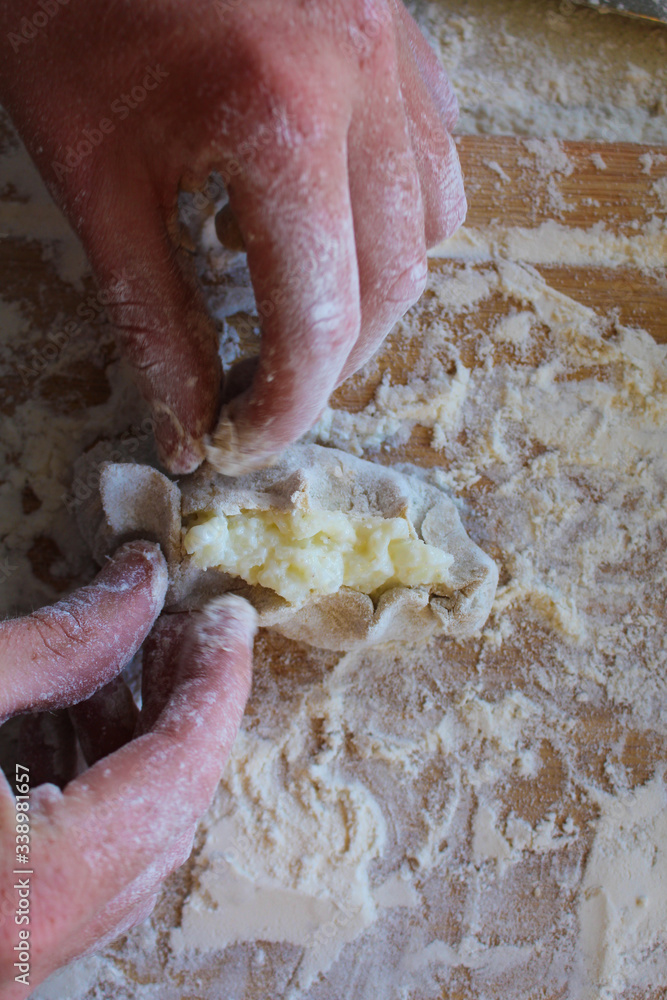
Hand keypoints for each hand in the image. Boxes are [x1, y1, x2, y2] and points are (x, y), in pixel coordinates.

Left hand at [0, 0, 464, 474]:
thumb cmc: (69, 7)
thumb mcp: (93, 177)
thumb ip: (151, 314)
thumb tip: (186, 422)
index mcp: (277, 117)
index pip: (318, 317)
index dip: (285, 404)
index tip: (244, 440)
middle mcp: (362, 85)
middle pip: (390, 286)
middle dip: (329, 365)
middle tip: (264, 395)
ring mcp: (392, 55)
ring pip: (429, 229)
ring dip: (372, 300)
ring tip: (300, 320)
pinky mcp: (397, 39)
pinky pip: (434, 162)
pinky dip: (396, 224)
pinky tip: (336, 230)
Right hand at [0, 542, 255, 995]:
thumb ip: (53, 646)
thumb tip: (140, 585)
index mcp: (24, 890)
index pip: (175, 775)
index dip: (213, 686)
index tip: (228, 618)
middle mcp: (30, 946)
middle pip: (165, 816)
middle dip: (186, 713)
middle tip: (189, 631)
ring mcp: (13, 960)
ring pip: (129, 850)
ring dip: (142, 750)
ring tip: (135, 663)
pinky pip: (82, 870)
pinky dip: (95, 789)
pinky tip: (75, 722)